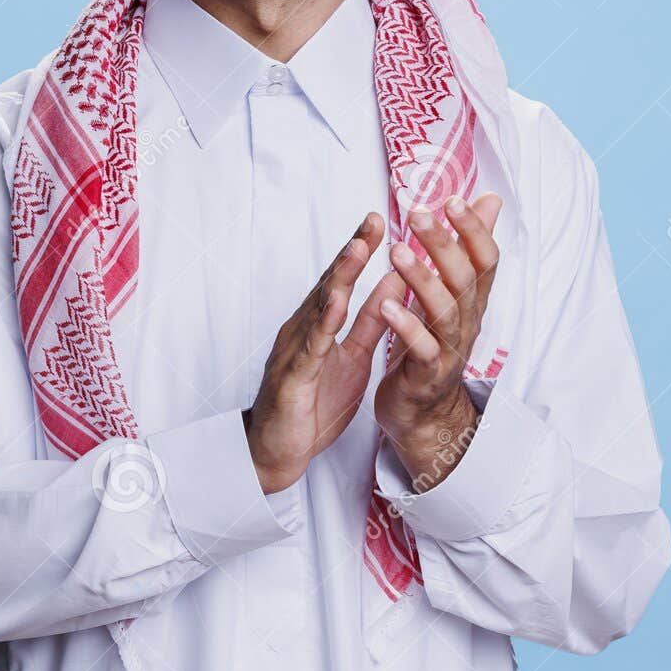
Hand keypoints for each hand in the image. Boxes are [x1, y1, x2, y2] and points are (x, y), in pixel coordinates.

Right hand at [244, 212, 401, 493]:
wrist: (278, 451)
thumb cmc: (312, 404)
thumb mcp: (352, 358)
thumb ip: (368, 323)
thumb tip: (392, 284)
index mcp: (320, 326)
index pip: (342, 281)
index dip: (361, 250)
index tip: (382, 220)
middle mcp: (304, 330)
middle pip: (330, 283)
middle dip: (352, 250)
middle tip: (373, 219)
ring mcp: (295, 351)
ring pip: (319, 308)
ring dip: (339, 277)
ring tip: (358, 248)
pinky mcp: (293, 377)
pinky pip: (311, 347)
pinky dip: (324, 323)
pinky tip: (336, 303)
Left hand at [374, 193, 502, 491]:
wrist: (424, 411)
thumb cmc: (433, 343)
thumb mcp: (452, 292)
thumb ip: (467, 248)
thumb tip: (490, 200)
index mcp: (471, 300)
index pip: (486, 259)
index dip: (474, 230)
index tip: (453, 199)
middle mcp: (467, 322)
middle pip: (465, 278)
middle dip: (444, 244)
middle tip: (419, 213)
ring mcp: (450, 349)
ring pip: (445, 311)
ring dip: (423, 279)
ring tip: (398, 252)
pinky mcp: (428, 375)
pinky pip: (423, 349)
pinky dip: (407, 327)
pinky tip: (386, 305)